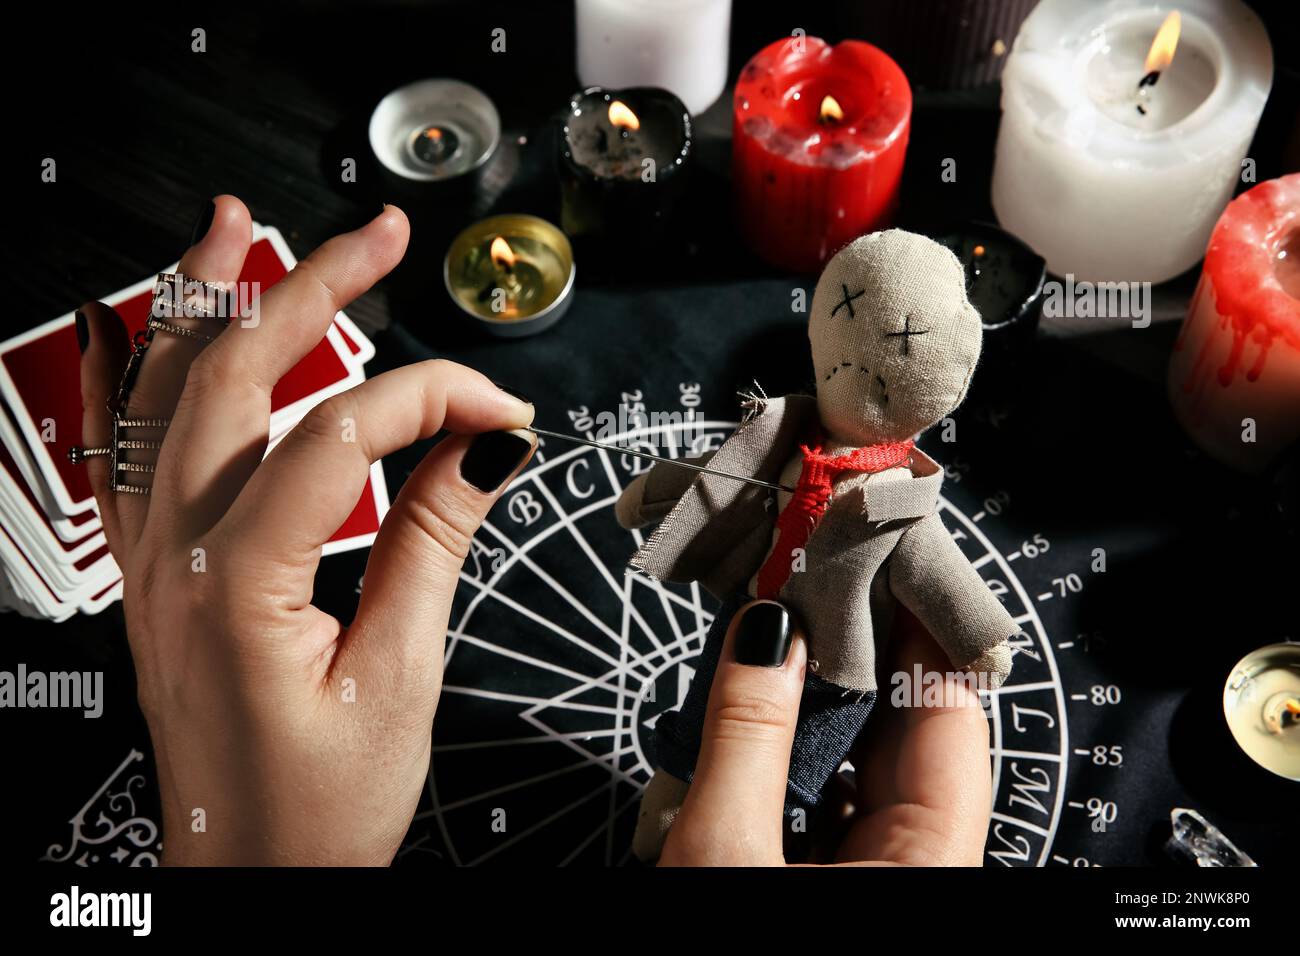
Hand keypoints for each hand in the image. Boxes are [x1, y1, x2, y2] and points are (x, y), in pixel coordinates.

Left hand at [78, 196, 536, 863]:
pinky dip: (123, 374)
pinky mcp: (147, 574)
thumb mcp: (400, 673)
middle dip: (312, 287)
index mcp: (240, 586)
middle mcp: (173, 560)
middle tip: (378, 236)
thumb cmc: (315, 809)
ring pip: (156, 393)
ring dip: (198, 298)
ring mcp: (146, 563)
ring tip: (232, 224)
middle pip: (234, 377)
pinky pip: (116, 450)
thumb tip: (486, 441)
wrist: (248, 876)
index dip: (435, 398)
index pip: (344, 434)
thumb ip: (435, 536)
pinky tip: (129, 326)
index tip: (501, 408)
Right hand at [659, 602, 991, 865]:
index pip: (951, 711)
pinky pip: (834, 810)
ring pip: (864, 772)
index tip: (873, 564)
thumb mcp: (726, 852)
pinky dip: (798, 767)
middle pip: (907, 736)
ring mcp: (881, 879)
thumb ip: (748, 736)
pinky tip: (759, 725)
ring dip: (817, 716)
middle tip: (808, 592)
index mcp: (932, 863)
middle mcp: (924, 868)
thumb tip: (765, 633)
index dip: (913, 629)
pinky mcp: (837, 888)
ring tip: (774, 651)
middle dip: (851, 664)